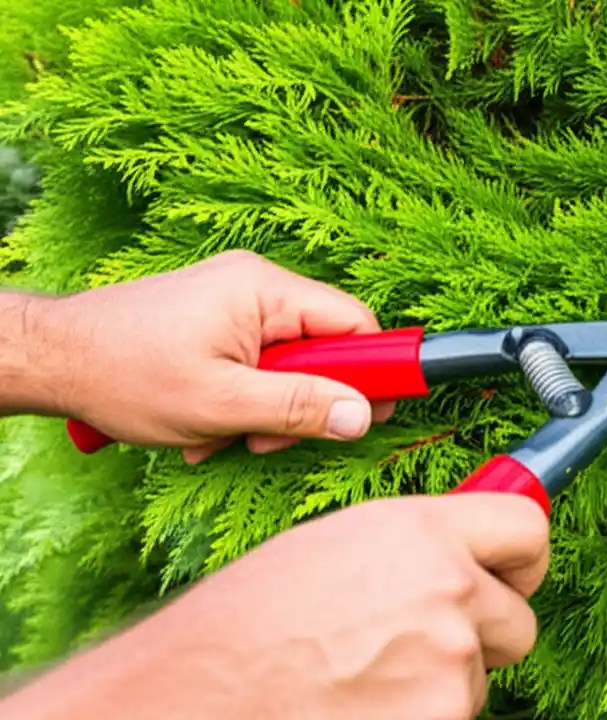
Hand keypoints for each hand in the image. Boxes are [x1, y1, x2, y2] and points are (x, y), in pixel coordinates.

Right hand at [0, 492, 550, 719]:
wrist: (199, 693)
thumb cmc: (251, 618)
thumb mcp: (339, 544)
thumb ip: (419, 543)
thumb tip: (472, 554)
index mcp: (424, 532)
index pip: (528, 530)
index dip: (521, 560)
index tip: (513, 576)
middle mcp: (451, 591)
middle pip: (519, 620)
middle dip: (485, 635)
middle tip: (421, 644)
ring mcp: (449, 665)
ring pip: (479, 679)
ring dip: (439, 683)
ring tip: (362, 677)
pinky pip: (452, 718)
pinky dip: (419, 716)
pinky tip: (361, 705)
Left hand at [31, 250, 394, 462]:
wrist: (52, 358)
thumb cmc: (123, 372)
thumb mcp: (220, 404)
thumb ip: (297, 408)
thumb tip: (362, 415)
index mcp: (263, 290)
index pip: (353, 323)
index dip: (375, 370)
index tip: (380, 410)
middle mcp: (255, 285)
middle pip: (323, 347)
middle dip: (303, 401)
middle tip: (267, 436)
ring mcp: (235, 301)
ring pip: (289, 363)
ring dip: (267, 409)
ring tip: (224, 433)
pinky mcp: (218, 320)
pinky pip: (258, 363)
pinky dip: (243, 400)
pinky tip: (208, 424)